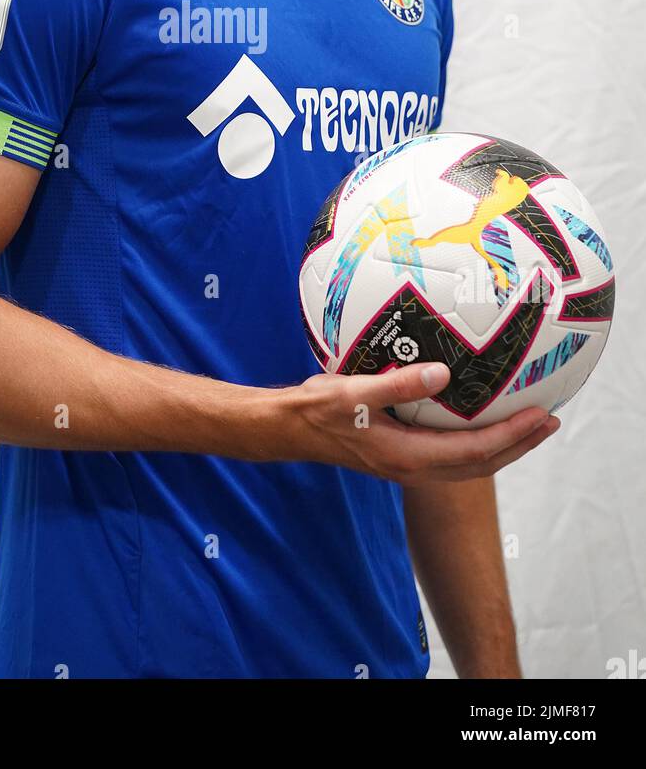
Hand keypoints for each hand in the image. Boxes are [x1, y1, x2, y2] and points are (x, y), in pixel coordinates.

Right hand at [286, 362, 559, 482]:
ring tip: (528, 426)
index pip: (474, 452)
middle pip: (481, 465)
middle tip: (549, 421)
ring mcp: (408, 466)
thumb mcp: (356, 391)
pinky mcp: (402, 457)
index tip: (541, 417)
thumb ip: (400, 384)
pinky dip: (478, 443)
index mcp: (407, 457)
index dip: (512, 436)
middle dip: (519, 445)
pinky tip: (483, 423)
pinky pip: (452, 456)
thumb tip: (443, 373)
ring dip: (503, 447)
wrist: (290, 428)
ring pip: (469, 465)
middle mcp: (413, 468)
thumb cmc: (318, 409)